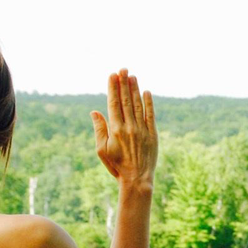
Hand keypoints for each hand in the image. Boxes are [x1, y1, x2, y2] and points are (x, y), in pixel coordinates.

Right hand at [91, 68, 157, 186]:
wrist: (137, 179)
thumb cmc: (116, 166)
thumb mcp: (101, 150)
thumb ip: (99, 129)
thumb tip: (94, 112)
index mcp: (115, 130)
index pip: (113, 104)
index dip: (113, 88)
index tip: (112, 75)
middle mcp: (129, 127)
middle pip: (126, 100)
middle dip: (124, 83)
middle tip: (123, 69)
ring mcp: (142, 130)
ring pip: (138, 105)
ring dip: (135, 89)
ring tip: (132, 76)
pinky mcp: (153, 134)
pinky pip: (151, 115)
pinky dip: (149, 103)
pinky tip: (147, 92)